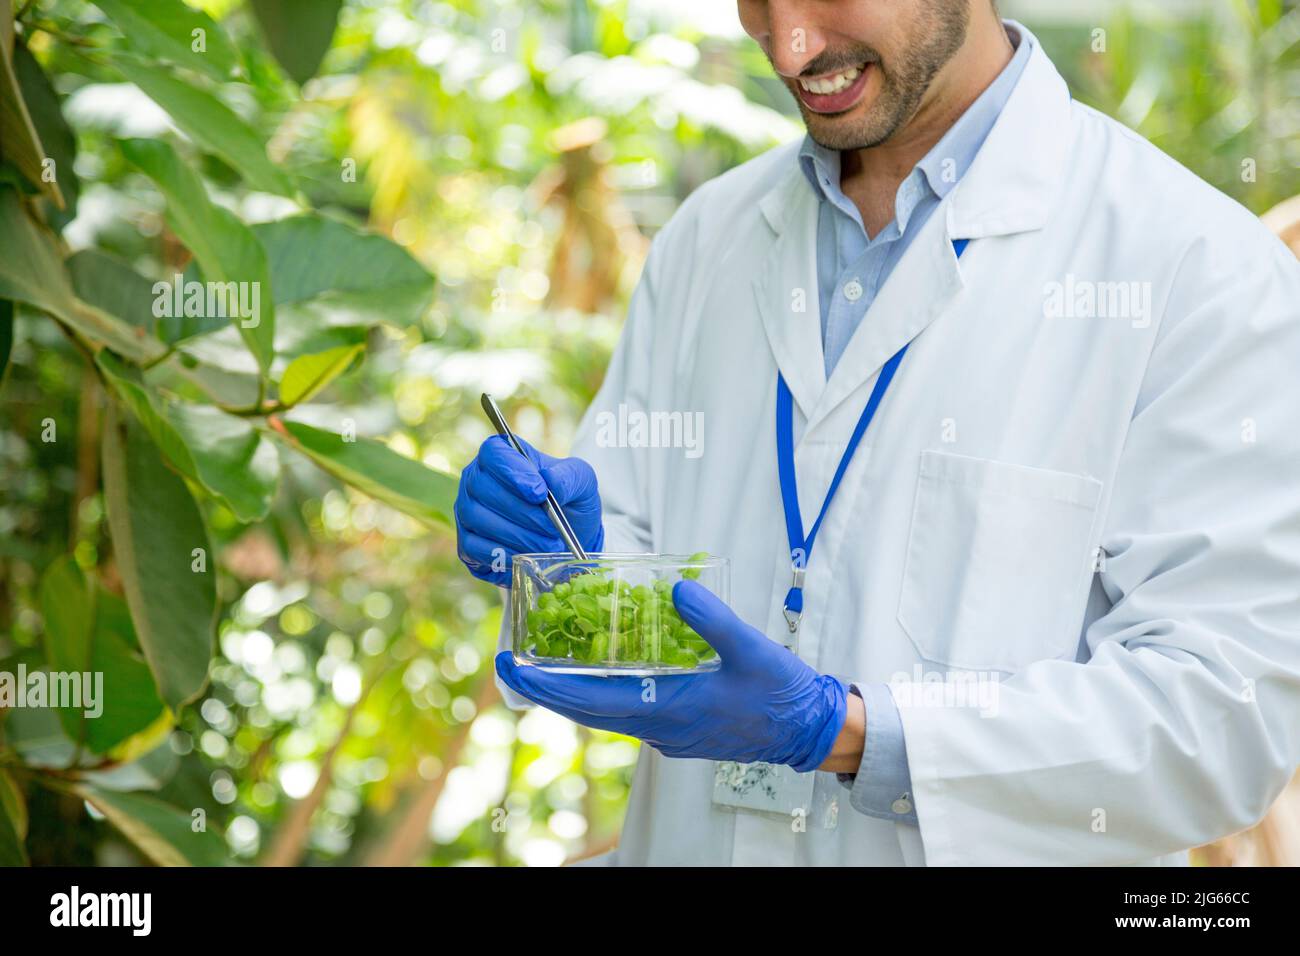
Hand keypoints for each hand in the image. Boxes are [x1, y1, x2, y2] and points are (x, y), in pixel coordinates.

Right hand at [456, 435, 603, 585]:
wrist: (565, 535)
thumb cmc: (569, 499)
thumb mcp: (581, 481)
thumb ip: (569, 476)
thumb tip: (550, 482)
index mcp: (501, 455)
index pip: (493, 452)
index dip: (513, 472)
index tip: (540, 493)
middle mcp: (476, 479)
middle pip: (482, 488)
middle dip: (521, 512)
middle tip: (552, 528)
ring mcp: (467, 511)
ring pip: (477, 519)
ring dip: (516, 535)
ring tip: (548, 545)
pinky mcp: (467, 543)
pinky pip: (473, 548)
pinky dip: (503, 554)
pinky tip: (528, 557)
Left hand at [496, 580, 847, 771]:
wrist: (809, 730)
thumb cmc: (780, 695)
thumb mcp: (749, 650)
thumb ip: (712, 620)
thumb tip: (675, 590)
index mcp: (667, 712)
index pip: (590, 701)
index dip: (546, 684)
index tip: (511, 666)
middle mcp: (657, 727)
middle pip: (587, 707)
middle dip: (546, 685)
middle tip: (511, 659)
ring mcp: (666, 731)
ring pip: (605, 709)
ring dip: (573, 688)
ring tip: (545, 659)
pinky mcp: (677, 726)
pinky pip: (628, 707)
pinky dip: (604, 688)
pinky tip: (600, 666)